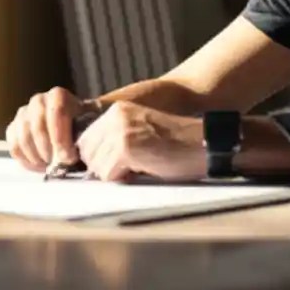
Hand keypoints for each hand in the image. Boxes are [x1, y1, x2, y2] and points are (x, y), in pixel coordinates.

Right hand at [6, 87, 84, 171]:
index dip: (62, 138)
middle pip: (38, 128)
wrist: (71, 124)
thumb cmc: (84, 125)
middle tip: (61, 166)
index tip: (69, 158)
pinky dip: (26, 161)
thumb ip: (89, 132)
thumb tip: (87, 150)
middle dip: (50, 152)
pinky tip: (40, 166)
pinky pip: (14, 147)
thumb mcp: (92, 123)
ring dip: (38, 158)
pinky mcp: (13, 128)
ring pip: (24, 139)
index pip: (57, 113)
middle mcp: (38, 101)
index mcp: (59, 96)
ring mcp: (23, 114)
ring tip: (52, 166)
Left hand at [75, 101, 205, 181]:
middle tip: (134, 166)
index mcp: (117, 110)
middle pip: (87, 154)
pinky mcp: (126, 147)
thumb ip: (114, 142)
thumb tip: (92, 166)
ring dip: (116, 174)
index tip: (121, 164)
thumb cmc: (176, 146)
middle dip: (105, 167)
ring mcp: (119, 130)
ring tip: (142, 165)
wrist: (203, 143)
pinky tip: (146, 168)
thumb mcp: (140, 134)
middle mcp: (115, 116)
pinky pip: (109, 174)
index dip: (100, 159)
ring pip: (97, 166)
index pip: (86, 141)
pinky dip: (124, 179)